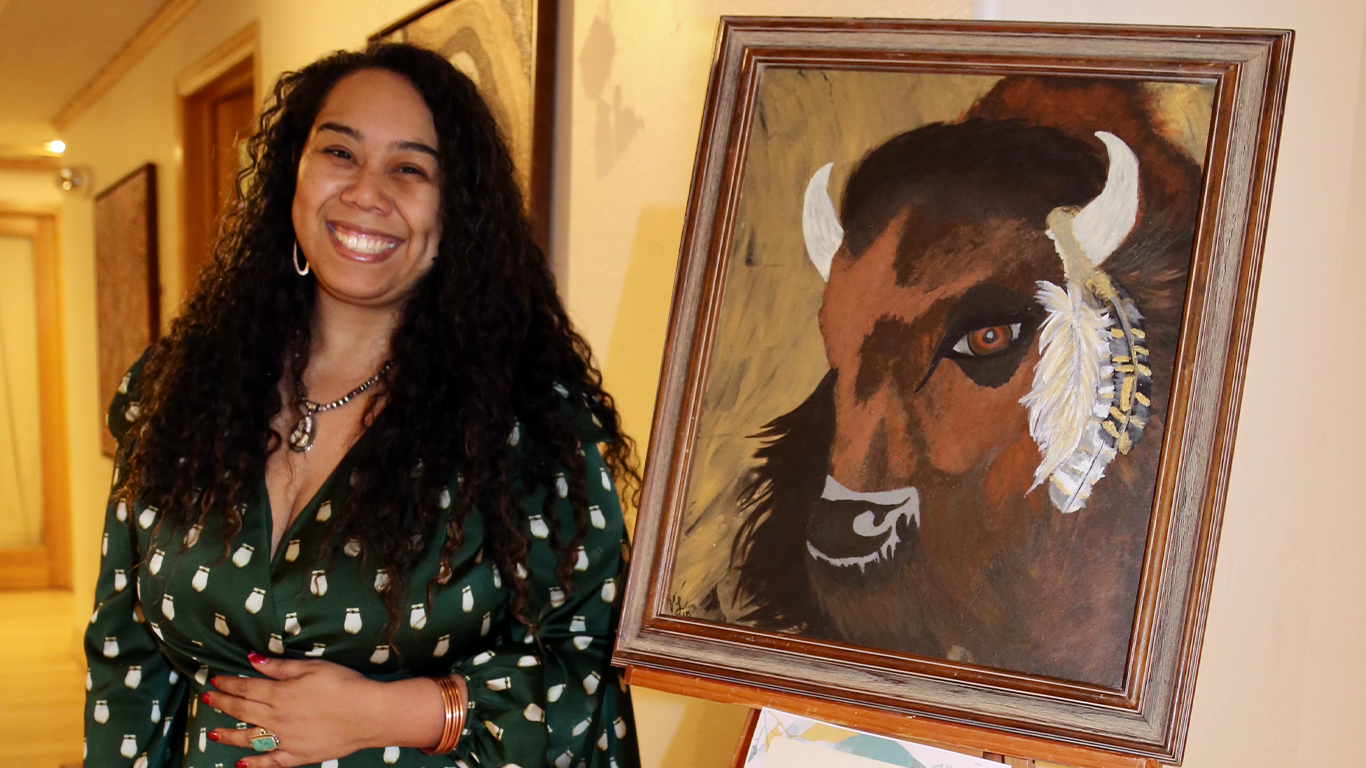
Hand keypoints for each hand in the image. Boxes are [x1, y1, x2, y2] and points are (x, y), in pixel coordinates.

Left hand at [203, 652, 438, 767]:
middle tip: (208, 700)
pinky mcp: (297, 755)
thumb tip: (254, 660)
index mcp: (280, 693)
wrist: (368, 714)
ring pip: (249, 738)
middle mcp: (277, 718)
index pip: (245, 687)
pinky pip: (270, 762)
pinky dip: (254, 763)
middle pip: (242, 710)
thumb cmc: (344, 685)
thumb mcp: (312, 667)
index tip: (214, 680)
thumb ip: (280, 667)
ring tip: (213, 734)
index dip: (228, 683)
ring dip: (228, 735)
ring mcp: (285, 739)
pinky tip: (241, 764)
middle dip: (222, 704)